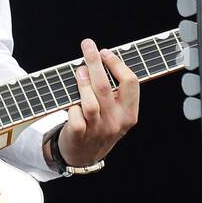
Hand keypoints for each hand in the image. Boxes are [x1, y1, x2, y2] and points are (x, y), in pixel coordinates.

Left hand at [54, 39, 139, 167]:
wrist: (85, 156)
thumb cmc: (101, 127)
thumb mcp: (116, 113)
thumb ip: (114, 92)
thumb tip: (101, 59)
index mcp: (129, 114)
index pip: (130, 83)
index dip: (117, 64)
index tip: (105, 52)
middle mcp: (116, 122)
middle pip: (106, 87)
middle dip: (95, 62)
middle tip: (88, 46)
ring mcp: (98, 130)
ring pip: (90, 102)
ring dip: (83, 83)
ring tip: (79, 70)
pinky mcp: (79, 135)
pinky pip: (75, 115)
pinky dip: (72, 105)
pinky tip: (71, 100)